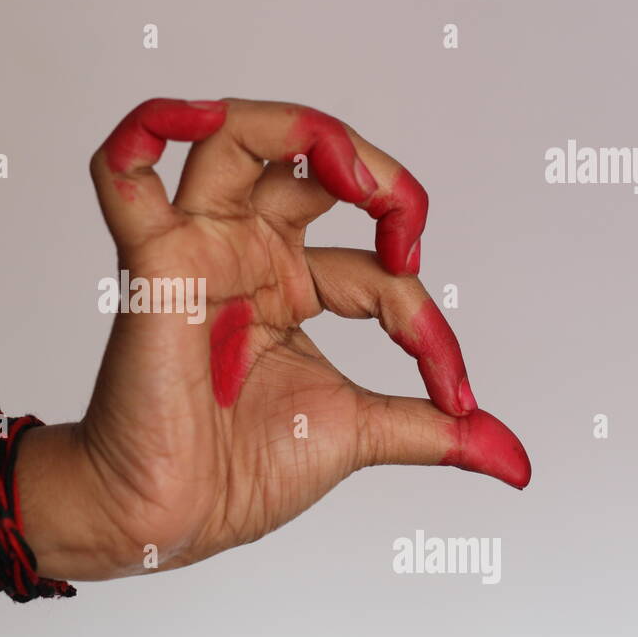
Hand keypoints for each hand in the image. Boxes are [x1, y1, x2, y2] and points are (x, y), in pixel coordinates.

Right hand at [36, 98, 529, 581]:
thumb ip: (434, 428)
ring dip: (301, 129)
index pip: (376, 269)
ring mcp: (197, 252)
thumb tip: (513, 459)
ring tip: (353, 172)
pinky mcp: (154, 263)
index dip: (426, 324)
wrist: (169, 520)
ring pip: (233, 136)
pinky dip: (148, 128)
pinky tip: (190, 115)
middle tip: (408, 224)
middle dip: (377, 174)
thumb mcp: (360, 432)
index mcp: (286, 287)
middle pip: (307, 163)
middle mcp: (243, 257)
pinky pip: (124, 174)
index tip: (455, 394)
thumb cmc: (237, 474)